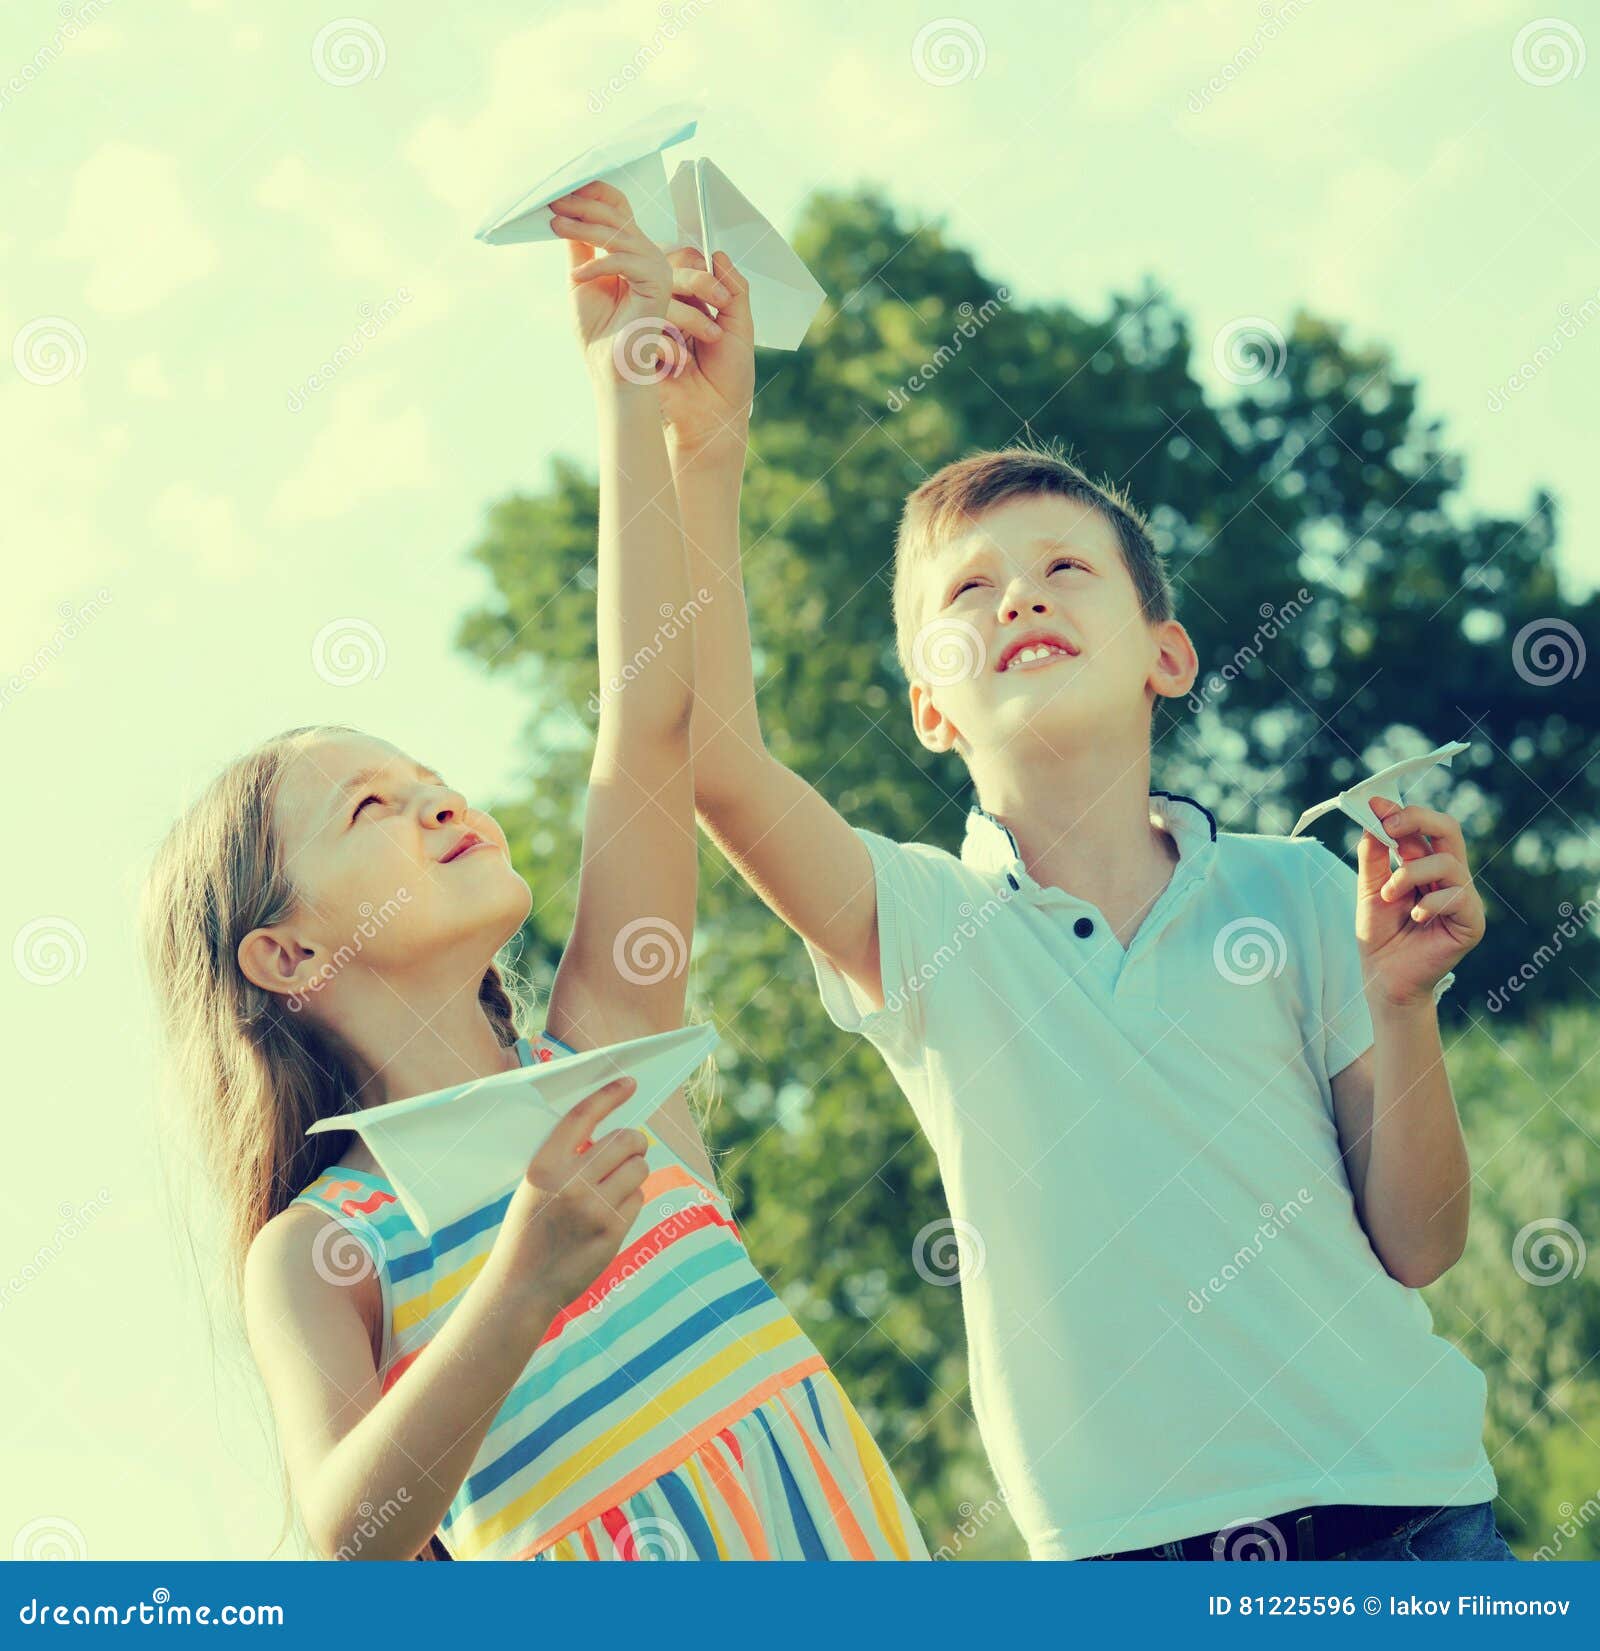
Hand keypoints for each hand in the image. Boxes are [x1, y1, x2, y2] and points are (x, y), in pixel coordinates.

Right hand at [491, 1075, 648, 1312]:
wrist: (521, 1285)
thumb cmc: (529, 1228)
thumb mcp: (535, 1184)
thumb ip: (567, 1158)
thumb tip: (611, 1134)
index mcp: (544, 1166)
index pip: (582, 1117)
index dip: (608, 1096)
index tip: (628, 1083)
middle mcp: (570, 1183)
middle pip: (625, 1140)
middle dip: (634, 1142)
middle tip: (630, 1149)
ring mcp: (594, 1208)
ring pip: (639, 1168)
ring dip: (634, 1171)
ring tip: (614, 1186)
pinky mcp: (612, 1231)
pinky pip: (639, 1198)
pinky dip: (631, 1199)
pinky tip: (609, 1213)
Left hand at [548, 182, 723, 387]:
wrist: (610, 369)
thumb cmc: (597, 332)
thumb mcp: (580, 279)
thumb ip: (578, 247)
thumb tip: (565, 213)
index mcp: (631, 252)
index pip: (617, 209)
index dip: (592, 194)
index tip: (561, 190)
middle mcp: (648, 256)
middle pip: (617, 215)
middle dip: (582, 206)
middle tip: (553, 203)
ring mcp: (656, 269)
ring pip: (619, 235)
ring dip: (583, 228)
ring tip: (555, 227)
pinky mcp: (658, 284)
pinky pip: (624, 262)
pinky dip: (596, 267)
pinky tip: (576, 278)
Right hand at [655, 249, 753, 467]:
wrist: (714, 420)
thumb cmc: (729, 379)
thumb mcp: (740, 329)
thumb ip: (734, 290)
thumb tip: (719, 254)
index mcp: (693, 299)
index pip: (686, 261)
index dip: (700, 268)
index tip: (720, 295)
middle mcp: (669, 307)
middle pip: (665, 271)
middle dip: (693, 283)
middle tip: (717, 305)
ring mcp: (651, 326)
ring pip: (656, 297)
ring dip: (686, 316)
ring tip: (709, 340)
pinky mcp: (637, 349)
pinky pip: (644, 329)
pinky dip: (668, 344)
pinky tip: (682, 365)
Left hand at [1356, 798, 1485, 1009]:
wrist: (1383, 977)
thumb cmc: (1379, 934)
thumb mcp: (1369, 888)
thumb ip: (1373, 855)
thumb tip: (1372, 817)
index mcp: (1426, 864)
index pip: (1423, 826)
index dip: (1401, 812)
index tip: (1374, 804)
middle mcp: (1449, 876)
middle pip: (1449, 829)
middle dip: (1416, 820)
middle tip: (1388, 826)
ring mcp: (1463, 897)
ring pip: (1448, 862)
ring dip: (1410, 874)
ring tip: (1390, 895)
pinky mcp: (1472, 922)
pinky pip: (1458, 897)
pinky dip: (1430, 903)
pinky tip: (1414, 917)